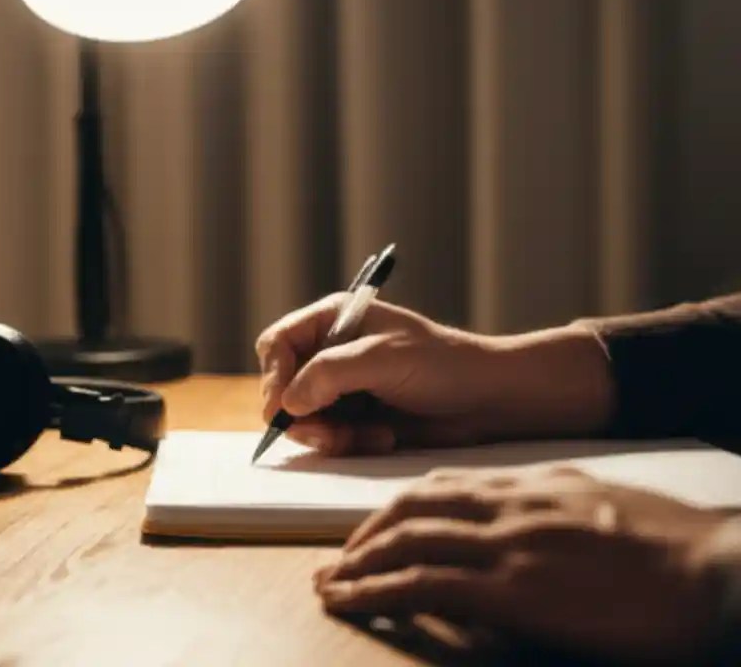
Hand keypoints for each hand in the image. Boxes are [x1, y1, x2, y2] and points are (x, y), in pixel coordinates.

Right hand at [254, 294, 615, 454]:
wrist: (489, 400)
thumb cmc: (443, 365)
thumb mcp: (383, 360)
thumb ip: (330, 374)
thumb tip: (288, 401)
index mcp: (333, 320)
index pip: (277, 345)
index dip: (274, 377)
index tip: (284, 408)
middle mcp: (331, 351)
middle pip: (283, 387)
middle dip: (304, 415)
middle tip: (328, 434)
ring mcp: (342, 387)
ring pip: (303, 419)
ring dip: (330, 434)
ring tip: (369, 436)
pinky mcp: (355, 417)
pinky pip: (329, 438)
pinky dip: (349, 444)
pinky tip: (383, 437)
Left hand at [314, 466, 732, 664]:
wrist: (721, 574)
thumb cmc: (680, 552)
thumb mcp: (610, 511)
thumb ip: (559, 512)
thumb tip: (527, 534)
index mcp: (536, 485)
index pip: (445, 486)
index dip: (399, 508)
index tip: (375, 529)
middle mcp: (512, 506)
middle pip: (413, 507)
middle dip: (366, 533)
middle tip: (338, 559)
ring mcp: (509, 545)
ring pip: (406, 542)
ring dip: (357, 564)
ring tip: (328, 583)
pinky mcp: (511, 590)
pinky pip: (422, 584)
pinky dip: (376, 591)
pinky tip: (350, 601)